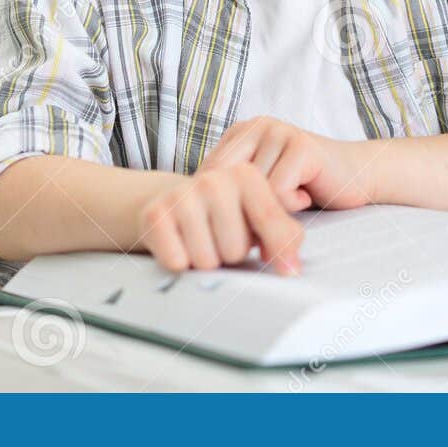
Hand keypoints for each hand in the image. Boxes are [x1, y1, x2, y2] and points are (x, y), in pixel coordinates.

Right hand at [136, 164, 305, 274]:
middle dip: (231, 254)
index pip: (270, 222)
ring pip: (207, 261)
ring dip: (206, 260)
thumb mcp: (258, 217)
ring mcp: (183, 195)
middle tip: (222, 239)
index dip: (281, 251)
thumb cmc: (224, 214)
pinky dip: (180, 262)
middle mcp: (214, 179)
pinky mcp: (156, 215)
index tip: (290, 271)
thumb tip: (291, 268)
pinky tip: (179, 244)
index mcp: (246, 175)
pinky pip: (178, 262)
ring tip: (202, 241)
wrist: (172, 201)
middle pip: (236, 249)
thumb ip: (283, 235)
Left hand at [203, 115, 371, 213]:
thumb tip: (188, 216)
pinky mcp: (301, 145)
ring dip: (275, 206)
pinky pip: (278, 191)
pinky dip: (294, 202)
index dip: (223, 206)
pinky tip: (308, 190)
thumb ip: (230, 192)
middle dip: (246, 209)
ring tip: (296, 194)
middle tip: (272, 212)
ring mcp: (279, 130)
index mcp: (239, 133)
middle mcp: (256, 125)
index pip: (207, 177)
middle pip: (228, 185)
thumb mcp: (259, 187)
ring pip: (254, 191)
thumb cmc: (305, 187)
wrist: (358, 176)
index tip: (249, 214)